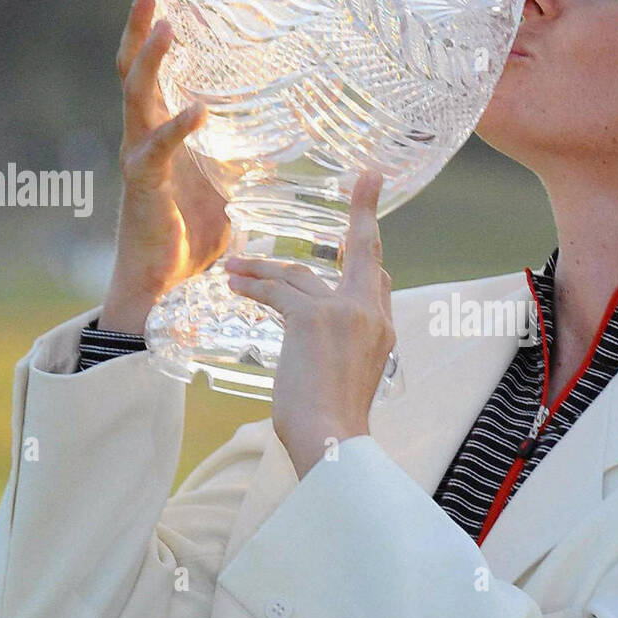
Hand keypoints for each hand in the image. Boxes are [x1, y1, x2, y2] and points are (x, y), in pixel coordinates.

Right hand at [101, 0, 229, 331]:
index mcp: (163, 132)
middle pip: (132, 69)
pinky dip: (177, 129)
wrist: (167, 286)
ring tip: (168, 27)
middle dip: (140, 27)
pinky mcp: (144, 188)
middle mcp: (144, 138)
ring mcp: (140, 160)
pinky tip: (197, 111)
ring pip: (135, 98)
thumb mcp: (233, 184)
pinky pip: (156, 151)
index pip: (154, 72)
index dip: (155, 33)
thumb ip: (252, 155)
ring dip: (151, 61)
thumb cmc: (198, 236)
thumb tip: (299, 134)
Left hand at [224, 169, 395, 476]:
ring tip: (235, 269)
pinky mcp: (312, 319)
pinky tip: (234, 286)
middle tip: (367, 178)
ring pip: (299, 274)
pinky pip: (277, 292)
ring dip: (263, 270)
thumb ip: (347, 342)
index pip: (380, 275)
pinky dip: (252, 287)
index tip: (379, 204)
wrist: (333, 440)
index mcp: (383, 327)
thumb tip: (323, 325)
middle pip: (363, 250)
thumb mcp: (352, 375)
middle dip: (365, 209)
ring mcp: (344, 312)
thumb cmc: (335, 422)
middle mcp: (370, 312)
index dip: (373, 243)